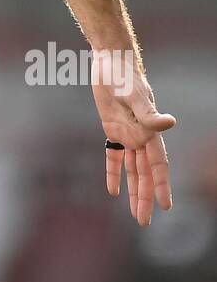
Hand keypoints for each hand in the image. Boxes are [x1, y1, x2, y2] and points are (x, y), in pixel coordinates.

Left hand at [91, 49, 174, 225]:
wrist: (111, 60)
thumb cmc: (125, 75)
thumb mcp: (134, 94)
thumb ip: (149, 113)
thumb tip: (170, 123)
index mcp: (149, 131)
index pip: (158, 165)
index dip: (162, 185)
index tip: (166, 206)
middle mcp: (141, 135)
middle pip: (145, 173)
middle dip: (145, 197)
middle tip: (144, 222)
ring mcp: (127, 134)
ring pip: (132, 169)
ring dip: (133, 190)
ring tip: (135, 214)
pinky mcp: (112, 129)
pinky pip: (113, 156)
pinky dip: (113, 173)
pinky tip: (112, 191)